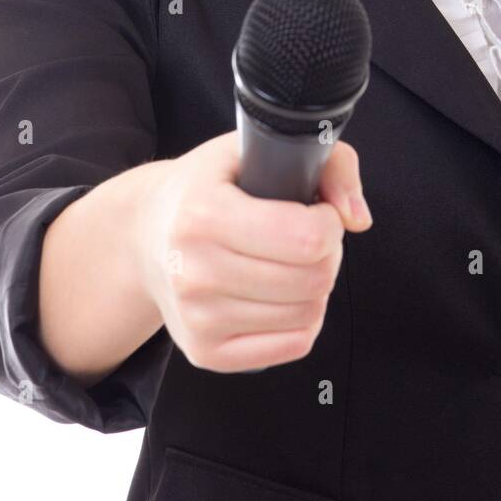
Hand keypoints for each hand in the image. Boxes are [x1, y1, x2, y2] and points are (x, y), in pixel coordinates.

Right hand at [133, 130, 371, 372]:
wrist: (144, 236)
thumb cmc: (207, 187)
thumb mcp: (254, 148)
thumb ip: (328, 164)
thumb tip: (357, 219)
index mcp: (203, 214)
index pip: (306, 238)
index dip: (329, 223)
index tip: (315, 211)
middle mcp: (193, 271)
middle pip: (313, 279)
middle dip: (327, 253)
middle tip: (306, 237)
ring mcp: (196, 318)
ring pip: (308, 314)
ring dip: (315, 286)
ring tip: (289, 262)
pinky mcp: (205, 352)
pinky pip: (293, 345)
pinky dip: (302, 318)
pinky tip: (281, 292)